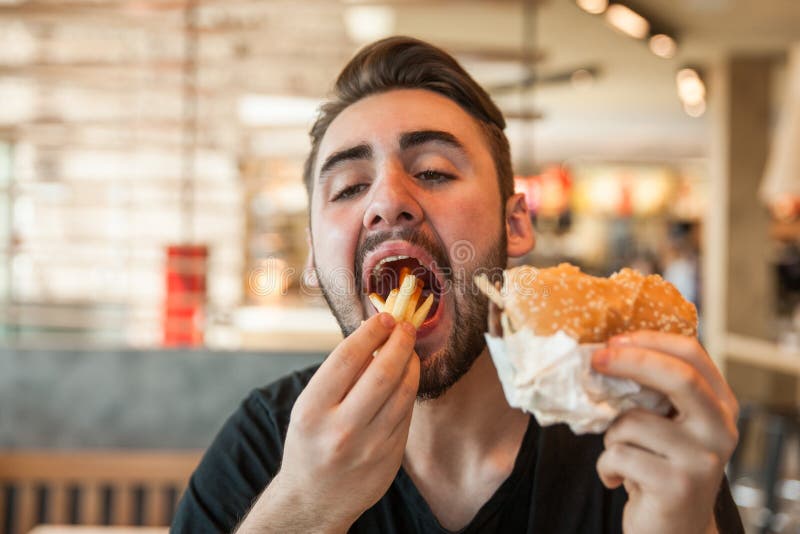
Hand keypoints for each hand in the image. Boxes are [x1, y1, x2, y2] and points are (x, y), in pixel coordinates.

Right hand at [253, 312, 419, 532]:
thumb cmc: (311, 441)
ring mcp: (369, 446)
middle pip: (382, 373)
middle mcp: (341, 429)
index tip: (384, 316)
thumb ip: (339, 376)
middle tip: (406, 326)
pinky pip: (406, 413)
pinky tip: (407, 376)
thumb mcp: (309, 407)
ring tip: (409, 348)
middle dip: (399, 342)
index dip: (371, 332)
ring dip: (411, 363)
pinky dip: (409, 389)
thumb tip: (375, 333)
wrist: (314, 499)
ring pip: (403, 392)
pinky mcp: (390, 458)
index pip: (347, 358)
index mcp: (312, 410)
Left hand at [592, 331, 738, 533]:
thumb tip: (606, 349)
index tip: (614, 339)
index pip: (692, 355)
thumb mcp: (667, 424)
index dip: (650, 341)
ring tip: (623, 455)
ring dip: (612, 436)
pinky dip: (606, 465)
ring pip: (633, 422)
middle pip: (678, 378)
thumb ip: (654, 393)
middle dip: (631, 361)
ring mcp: (703, 460)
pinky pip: (619, 455)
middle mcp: (721, 430)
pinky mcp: (677, 486)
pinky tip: (617, 478)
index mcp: (720, 406)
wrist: (673, 529)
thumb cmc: (660, 466)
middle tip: (596, 358)